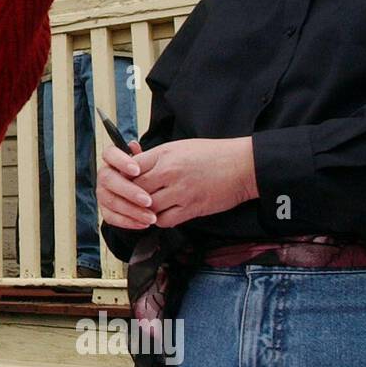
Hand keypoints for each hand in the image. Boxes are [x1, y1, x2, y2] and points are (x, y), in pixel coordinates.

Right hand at [98, 141, 156, 230]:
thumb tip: (133, 145)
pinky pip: (111, 218)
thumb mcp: (147, 163)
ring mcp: (102, 194)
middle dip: (129, 191)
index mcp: (112, 161)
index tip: (137, 170)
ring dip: (132, 210)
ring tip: (151, 216)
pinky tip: (143, 223)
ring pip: (111, 201)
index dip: (121, 161)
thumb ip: (142, 156)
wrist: (145, 194)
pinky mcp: (105, 210)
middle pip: (109, 180)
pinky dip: (128, 222)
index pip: (109, 154)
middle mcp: (104, 176)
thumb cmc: (146, 176)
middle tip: (148, 200)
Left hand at [132, 137, 258, 228]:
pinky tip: (162, 214)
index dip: (124, 178)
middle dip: (131, 196)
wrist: (242, 165)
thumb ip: (156, 157)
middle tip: (131, 199)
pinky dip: (159, 219)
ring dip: (144, 210)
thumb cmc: (212, 154)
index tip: (124, 182)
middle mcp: (169, 173)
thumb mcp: (179, 146)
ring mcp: (180, 192)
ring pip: (147, 207)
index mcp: (164, 155)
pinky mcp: (192, 208)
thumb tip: (133, 165)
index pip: (130, 169)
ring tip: (145, 208)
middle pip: (135, 190)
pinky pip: (165, 220)